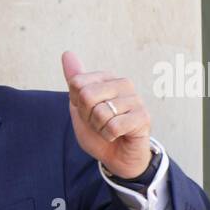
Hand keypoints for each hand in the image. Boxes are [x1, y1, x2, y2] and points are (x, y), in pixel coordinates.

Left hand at [61, 51, 152, 179]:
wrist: (116, 157)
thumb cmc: (98, 131)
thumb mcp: (79, 106)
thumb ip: (74, 80)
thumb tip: (67, 53)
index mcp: (107, 78)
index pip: (76, 84)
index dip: (77, 104)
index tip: (88, 112)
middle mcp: (123, 83)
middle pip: (87, 96)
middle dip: (88, 117)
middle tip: (99, 123)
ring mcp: (135, 99)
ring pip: (100, 113)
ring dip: (99, 128)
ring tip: (109, 129)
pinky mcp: (143, 116)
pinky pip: (113, 126)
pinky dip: (109, 136)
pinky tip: (118, 135)